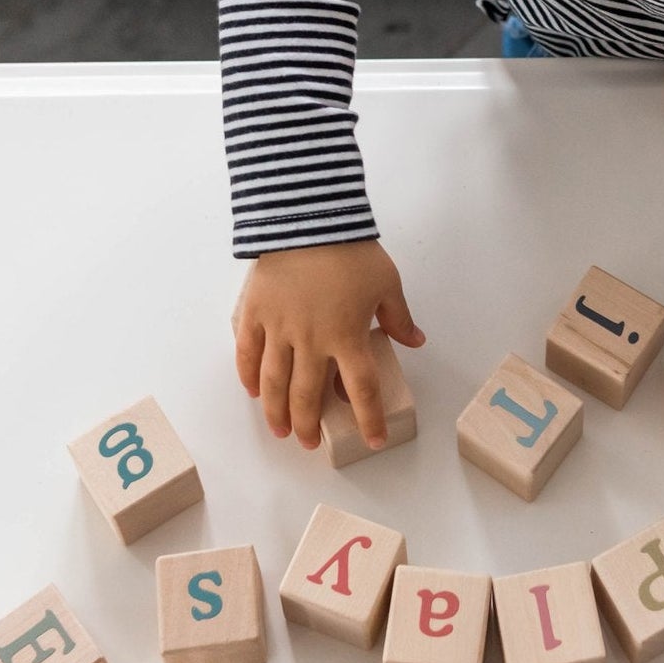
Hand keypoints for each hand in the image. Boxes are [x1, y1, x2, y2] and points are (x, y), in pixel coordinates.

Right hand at [233, 239, 424, 451]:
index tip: (375, 440)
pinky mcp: (254, 313)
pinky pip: (247, 352)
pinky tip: (252, 390)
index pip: (362, 389)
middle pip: (309, 395)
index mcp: (348, 336)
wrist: (308, 218)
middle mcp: (312, 341)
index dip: (370, 419)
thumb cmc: (351, 250)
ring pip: (274, 382)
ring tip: (279, 430)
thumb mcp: (387, 283)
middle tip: (309, 444)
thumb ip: (399, 318)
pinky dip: (249, 374)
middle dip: (310, 425)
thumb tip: (416, 340)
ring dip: (276, 411)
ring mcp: (279, 329)